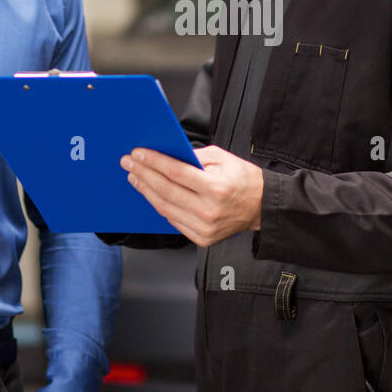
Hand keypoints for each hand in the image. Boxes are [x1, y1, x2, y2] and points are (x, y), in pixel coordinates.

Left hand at [121, 145, 262, 246]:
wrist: (261, 206)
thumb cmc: (244, 179)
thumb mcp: (222, 158)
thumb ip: (194, 156)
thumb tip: (167, 154)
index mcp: (216, 188)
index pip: (176, 173)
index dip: (154, 162)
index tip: (138, 154)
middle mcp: (209, 210)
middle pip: (166, 190)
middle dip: (143, 174)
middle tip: (129, 163)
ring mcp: (204, 227)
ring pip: (165, 207)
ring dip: (146, 190)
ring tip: (135, 177)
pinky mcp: (201, 238)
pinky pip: (173, 220)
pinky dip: (159, 205)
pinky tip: (151, 193)